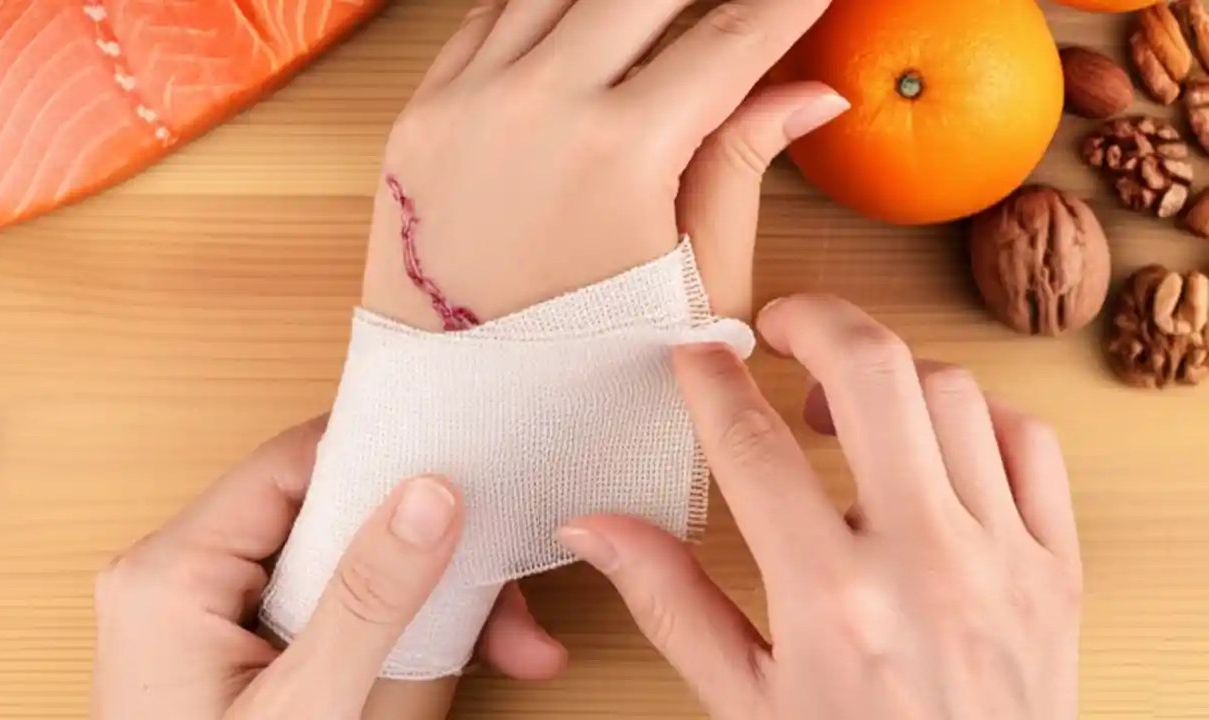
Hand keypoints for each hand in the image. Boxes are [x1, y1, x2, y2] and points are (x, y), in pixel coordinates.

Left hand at [91, 417, 564, 719]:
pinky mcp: (235, 643)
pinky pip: (325, 605)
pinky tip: (458, 655)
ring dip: (423, 597)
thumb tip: (429, 493)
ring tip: (507, 641)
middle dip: (425, 551)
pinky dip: (391, 628)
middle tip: (505, 592)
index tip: (463, 469)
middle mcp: (178, 577)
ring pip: (338, 563)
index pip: (293, 463)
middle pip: (326, 516)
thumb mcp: (307, 709)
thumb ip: (367, 599)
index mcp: (171, 573)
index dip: (382, 456)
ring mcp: (205, 612)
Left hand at [363, 0, 847, 328]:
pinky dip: (546, 4)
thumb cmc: (581, 373)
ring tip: (664, 15)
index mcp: (620, 151)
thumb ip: (743, 167)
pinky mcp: (419, 115)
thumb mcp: (693, 283)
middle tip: (740, 7)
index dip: (785, 4)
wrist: (454, 412)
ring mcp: (465, 102)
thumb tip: (810, 93)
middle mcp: (535, 104)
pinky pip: (489, 15)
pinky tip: (586, 19)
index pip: (729, 37)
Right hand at [558, 296, 1081, 718]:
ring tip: (847, 400)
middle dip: (814, 320)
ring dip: (889, 373)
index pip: (750, 443)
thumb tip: (591, 527)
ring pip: (951, 395)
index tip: (695, 355)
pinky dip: (979, 416)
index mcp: (829, 600)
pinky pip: (1031, 443)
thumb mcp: (744, 699)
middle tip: (780, 324)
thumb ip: (668, 601)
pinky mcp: (1058, 566)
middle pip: (871, 374)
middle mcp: (923, 562)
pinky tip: (932, 440)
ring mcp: (1002, 558)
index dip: (710, 380)